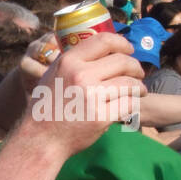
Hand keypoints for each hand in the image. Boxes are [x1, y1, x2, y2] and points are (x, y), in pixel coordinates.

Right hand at [26, 33, 143, 154]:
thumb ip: (73, 62)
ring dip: (139, 86)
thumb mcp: (52, 74)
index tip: (129, 49)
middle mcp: (81, 75)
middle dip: (136, 67)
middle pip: (122, 61)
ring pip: (129, 83)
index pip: (104, 40)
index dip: (122, 43)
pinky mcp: (101, 117)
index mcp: (69, 61)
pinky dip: (134, 103)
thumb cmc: (46, 107)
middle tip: (138, 73)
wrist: (41, 138)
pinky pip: (129, 103)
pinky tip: (132, 103)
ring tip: (139, 90)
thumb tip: (99, 49)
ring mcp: (92, 96)